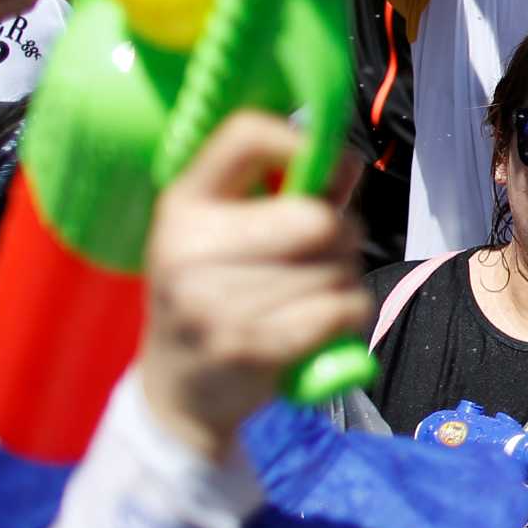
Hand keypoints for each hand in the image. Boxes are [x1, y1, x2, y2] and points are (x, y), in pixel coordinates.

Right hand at [136, 114, 370, 455]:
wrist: (179, 392)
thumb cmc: (216, 297)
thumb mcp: (224, 236)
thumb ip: (285, 193)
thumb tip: (346, 161)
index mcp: (183, 203)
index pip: (247, 135)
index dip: (301, 142)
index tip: (320, 172)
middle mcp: (190, 246)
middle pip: (316, 217)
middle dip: (343, 234)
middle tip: (327, 253)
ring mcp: (215, 301)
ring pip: (338, 266)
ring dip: (345, 279)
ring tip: (312, 294)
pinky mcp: (250, 348)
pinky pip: (341, 309)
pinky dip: (348, 314)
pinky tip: (322, 324)